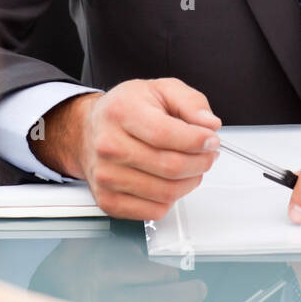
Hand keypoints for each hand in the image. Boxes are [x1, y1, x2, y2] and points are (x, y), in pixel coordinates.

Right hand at [40, 77, 221, 220]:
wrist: (89, 130)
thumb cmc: (126, 109)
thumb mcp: (161, 90)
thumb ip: (190, 102)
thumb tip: (209, 124)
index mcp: (121, 111)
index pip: (165, 134)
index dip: (197, 140)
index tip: (211, 140)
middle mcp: (108, 145)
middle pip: (170, 166)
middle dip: (200, 162)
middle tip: (208, 154)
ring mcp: (106, 176)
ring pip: (166, 192)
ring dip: (190, 181)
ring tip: (192, 166)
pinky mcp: (108, 201)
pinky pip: (154, 211)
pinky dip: (171, 199)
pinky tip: (170, 181)